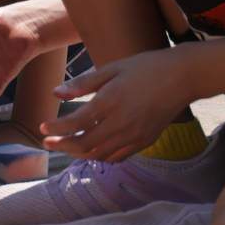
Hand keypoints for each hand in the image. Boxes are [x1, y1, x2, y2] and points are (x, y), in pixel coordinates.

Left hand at [38, 48, 189, 162]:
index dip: (56, 128)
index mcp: (111, 101)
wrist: (182, 77)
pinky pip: (117, 156)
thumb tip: (55, 93)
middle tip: (47, 143)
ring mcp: (135, 135)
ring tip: (65, 147)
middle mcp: (123, 122)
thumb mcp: (111, 69)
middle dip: (62, 146)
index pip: (76, 122)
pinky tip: (90, 149)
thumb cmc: (145, 68)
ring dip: (79, 153)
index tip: (42, 128)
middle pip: (85, 144)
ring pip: (100, 154)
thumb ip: (82, 83)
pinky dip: (100, 156)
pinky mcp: (145, 141)